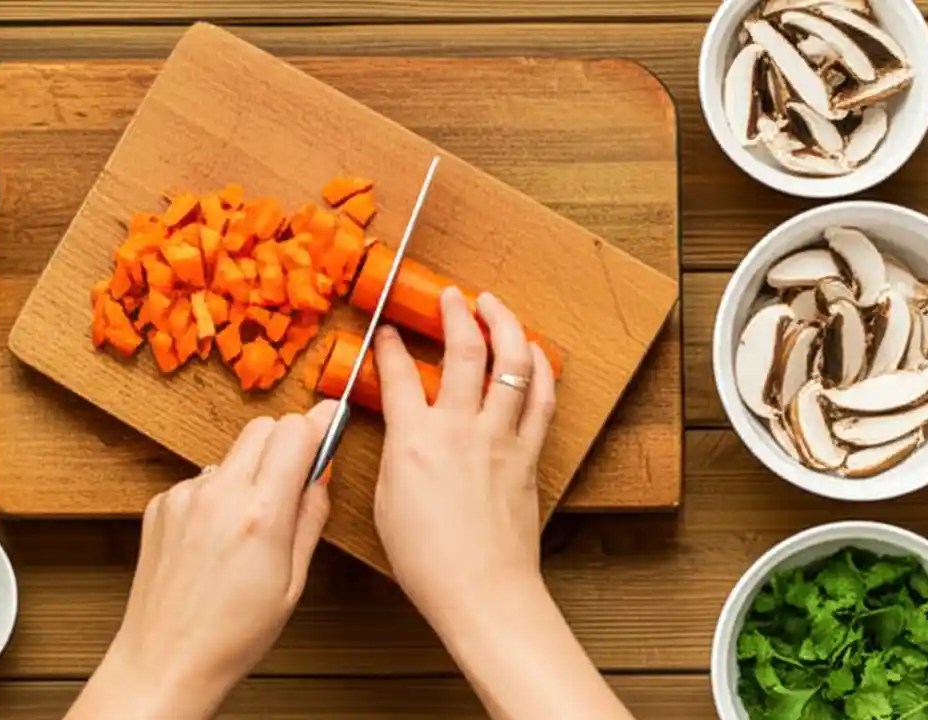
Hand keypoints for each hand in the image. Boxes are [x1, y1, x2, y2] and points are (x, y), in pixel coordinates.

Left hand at [66, 403, 334, 719]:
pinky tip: (217, 538)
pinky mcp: (161, 504)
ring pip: (232, 454)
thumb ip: (311, 518)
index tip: (331, 420)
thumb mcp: (294, 582)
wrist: (166, 659)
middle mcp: (219, 496)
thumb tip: (320, 477)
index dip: (318, 425)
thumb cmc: (232, 635)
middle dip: (285, 441)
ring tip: (251, 524)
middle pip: (262, 427)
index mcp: (261, 515)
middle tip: (295, 476)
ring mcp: (185, 497)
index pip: (295, 432)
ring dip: (250, 471)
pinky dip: (217, 495)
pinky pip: (202, 479)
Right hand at [372, 287, 556, 619]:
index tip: (386, 331)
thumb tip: (398, 428)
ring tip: (496, 306)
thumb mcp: (386, 500)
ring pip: (511, 363)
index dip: (389, 346)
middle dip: (456, 312)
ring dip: (505, 324)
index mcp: (414, 441)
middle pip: (463, 349)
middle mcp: (460, 429)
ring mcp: (500, 438)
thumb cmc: (429, 560)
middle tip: (451, 295)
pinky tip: (532, 354)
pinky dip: (538, 369)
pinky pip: (540, 399)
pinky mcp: (529, 454)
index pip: (396, 374)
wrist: (481, 590)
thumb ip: (394, 452)